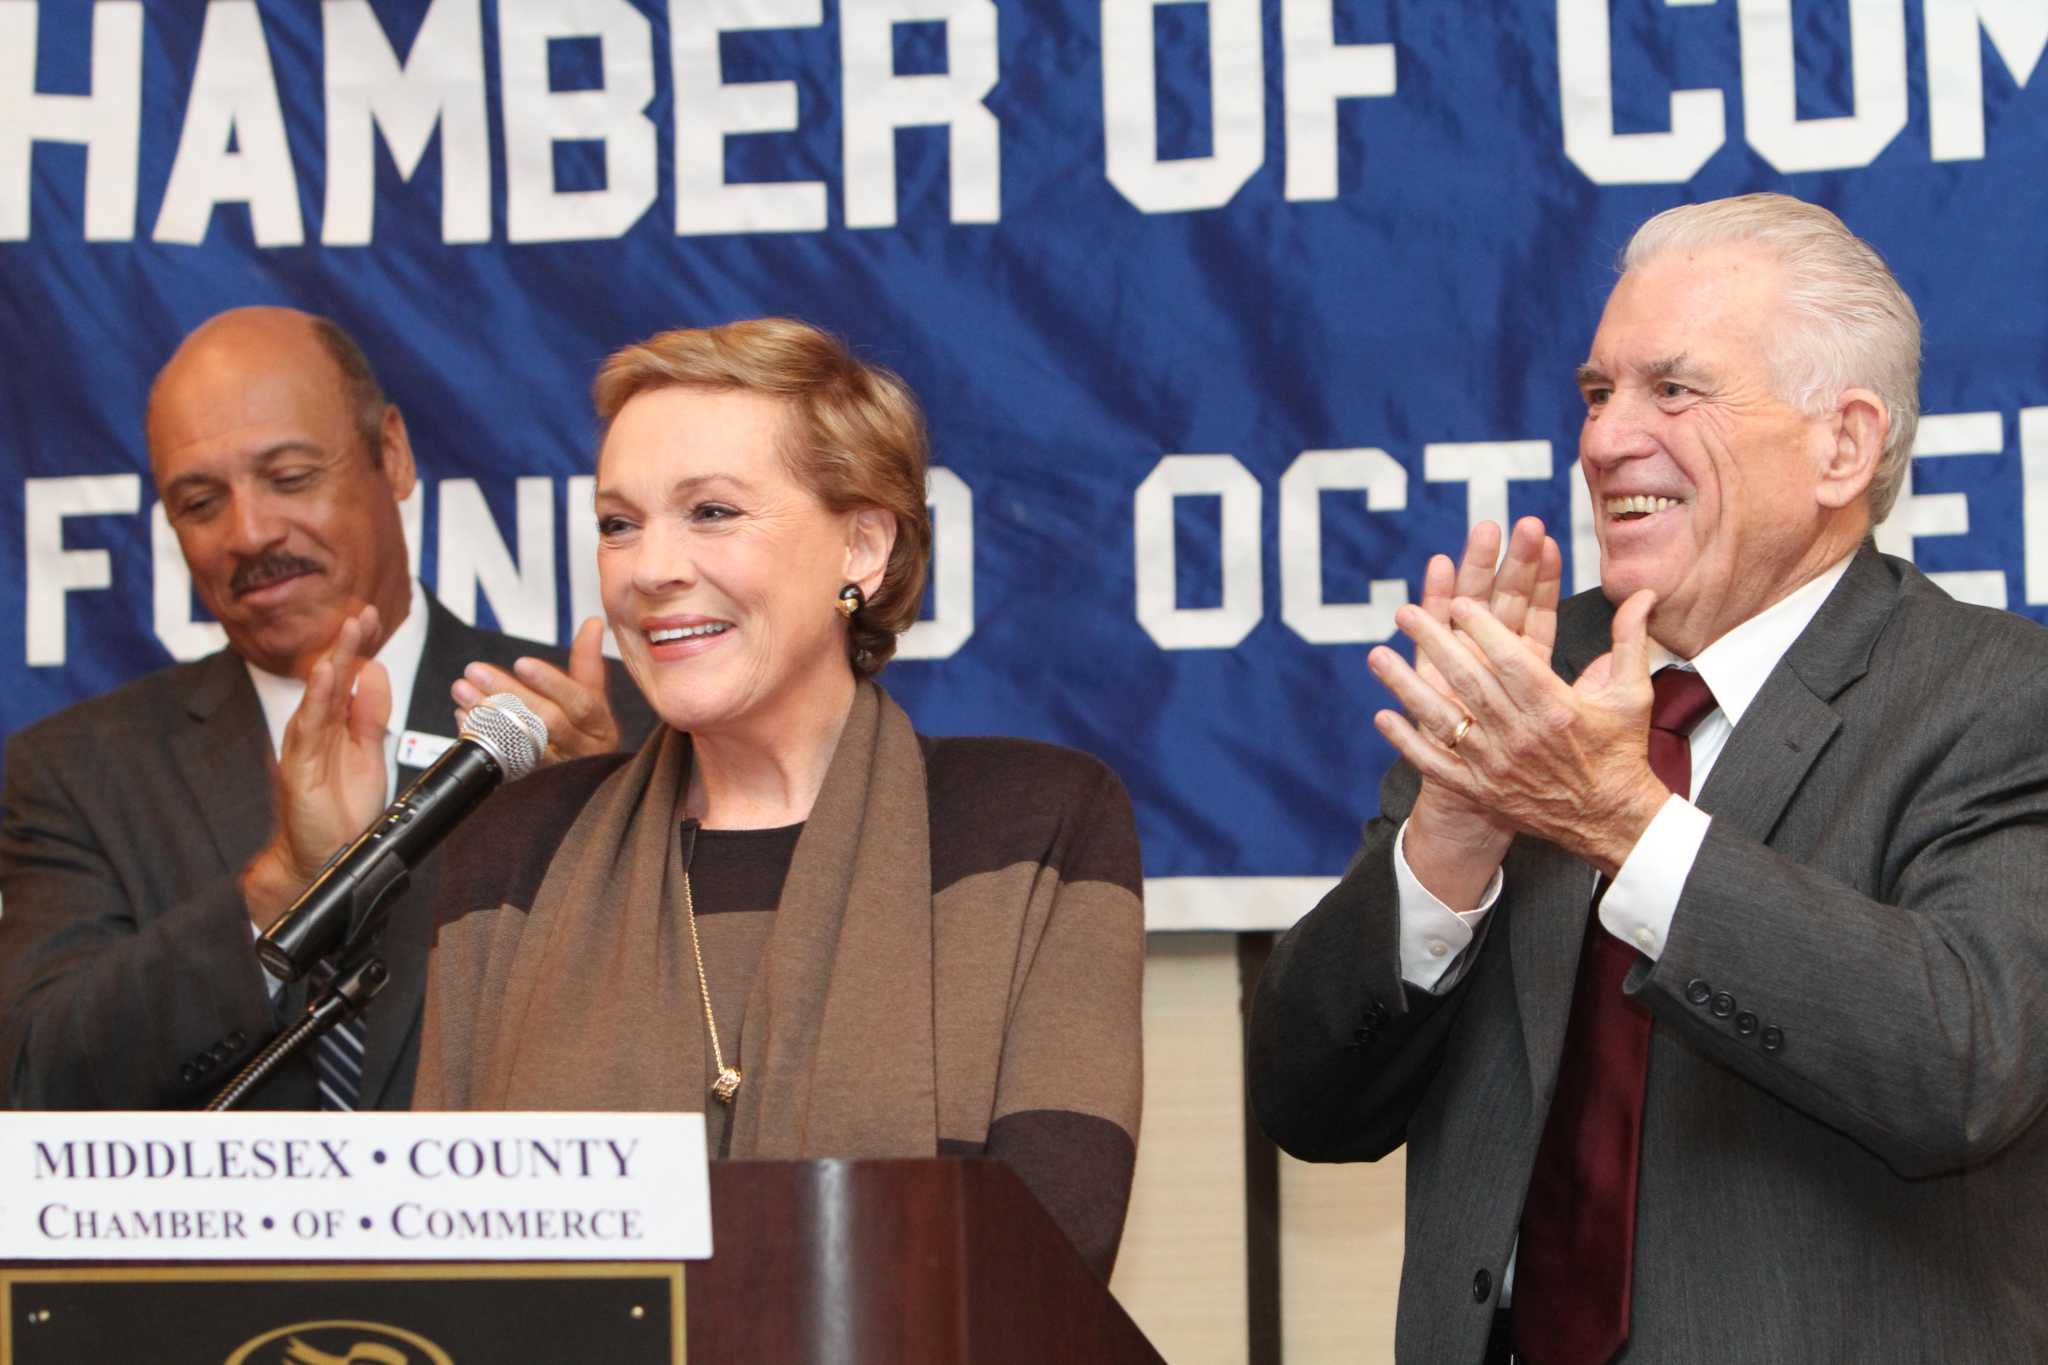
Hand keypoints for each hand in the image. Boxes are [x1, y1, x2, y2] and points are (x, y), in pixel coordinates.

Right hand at [239, 606, 392, 930]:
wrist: (327, 854)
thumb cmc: (345, 805)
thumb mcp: (370, 751)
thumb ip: (371, 713)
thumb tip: (374, 670)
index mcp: (333, 722)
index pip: (345, 675)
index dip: (357, 645)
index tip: (372, 614)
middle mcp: (315, 728)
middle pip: (330, 677)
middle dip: (347, 643)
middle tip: (363, 613)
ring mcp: (303, 746)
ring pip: (318, 695)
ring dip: (334, 660)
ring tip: (349, 631)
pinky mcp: (297, 767)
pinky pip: (306, 728)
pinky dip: (316, 699)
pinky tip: (326, 675)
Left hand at [451, 616, 619, 763]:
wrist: (585, 779)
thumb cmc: (585, 731)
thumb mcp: (592, 696)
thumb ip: (588, 661)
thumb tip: (594, 622)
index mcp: (600, 726)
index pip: (581, 702)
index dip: (552, 682)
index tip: (522, 662)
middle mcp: (584, 751)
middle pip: (548, 722)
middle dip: (509, 694)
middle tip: (476, 671)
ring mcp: (559, 771)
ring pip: (523, 743)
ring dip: (489, 715)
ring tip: (462, 690)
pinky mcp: (534, 784)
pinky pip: (506, 762)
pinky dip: (483, 738)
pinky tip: (464, 719)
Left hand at [1374, 585, 1671, 877]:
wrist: (1613, 821)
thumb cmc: (1620, 750)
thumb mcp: (1632, 694)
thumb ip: (1630, 639)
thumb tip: (1643, 593)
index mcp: (1557, 708)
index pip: (1512, 661)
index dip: (1484, 630)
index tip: (1459, 602)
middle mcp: (1522, 735)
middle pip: (1470, 682)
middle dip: (1435, 643)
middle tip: (1405, 612)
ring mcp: (1496, 765)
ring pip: (1444, 719)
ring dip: (1407, 687)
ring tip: (1377, 655)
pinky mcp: (1481, 790)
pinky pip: (1436, 764)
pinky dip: (1407, 742)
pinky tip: (1382, 717)